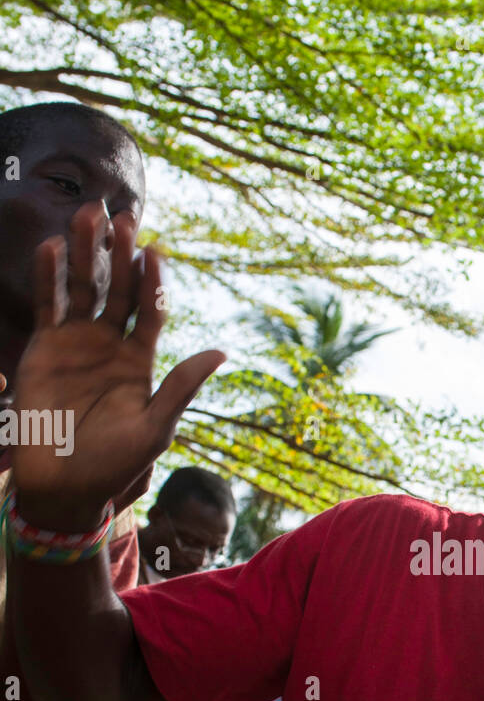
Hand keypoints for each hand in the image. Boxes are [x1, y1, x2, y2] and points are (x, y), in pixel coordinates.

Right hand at [11, 202, 223, 530]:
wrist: (63, 485)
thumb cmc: (114, 463)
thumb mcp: (155, 428)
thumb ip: (181, 387)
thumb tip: (221, 352)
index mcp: (141, 359)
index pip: (150, 310)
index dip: (153, 282)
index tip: (155, 252)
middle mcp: (111, 344)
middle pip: (117, 288)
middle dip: (120, 253)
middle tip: (123, 216)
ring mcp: (77, 342)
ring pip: (83, 286)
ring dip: (84, 252)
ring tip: (88, 215)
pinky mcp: (45, 346)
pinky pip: (48, 304)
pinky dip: (48, 276)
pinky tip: (50, 247)